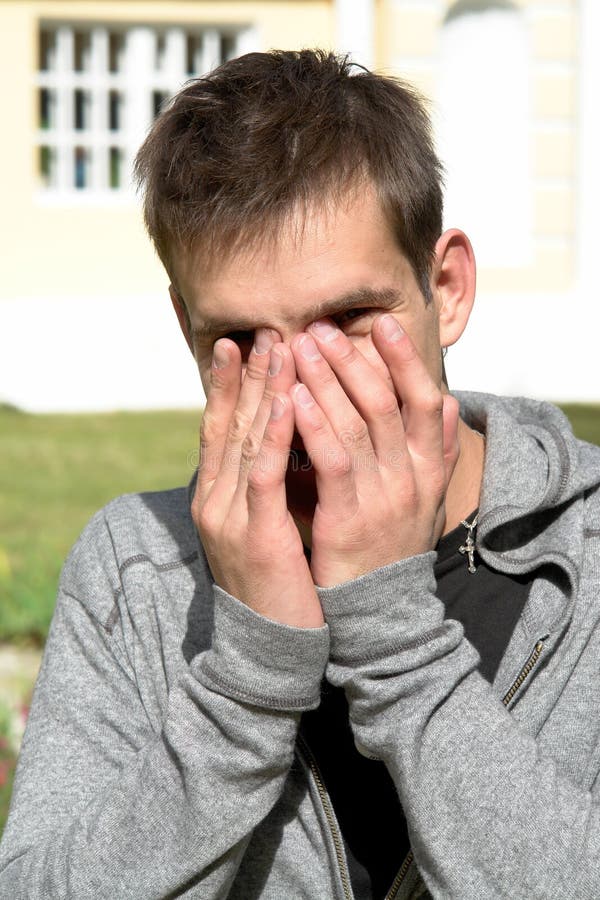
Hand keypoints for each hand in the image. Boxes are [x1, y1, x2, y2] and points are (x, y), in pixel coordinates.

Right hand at [192, 330, 322, 627]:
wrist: (269, 647)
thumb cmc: (277, 581)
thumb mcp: (265, 524)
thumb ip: (269, 483)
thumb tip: (288, 441)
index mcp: (218, 495)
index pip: (221, 427)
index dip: (230, 383)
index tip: (243, 342)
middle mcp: (216, 499)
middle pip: (229, 424)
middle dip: (248, 374)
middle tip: (264, 329)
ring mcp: (230, 517)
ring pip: (243, 441)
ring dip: (261, 391)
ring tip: (277, 347)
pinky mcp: (256, 536)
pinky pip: (264, 476)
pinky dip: (273, 436)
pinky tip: (287, 402)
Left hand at [290, 315, 459, 586]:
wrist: (379, 614)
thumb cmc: (392, 546)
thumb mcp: (426, 499)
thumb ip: (437, 451)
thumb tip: (449, 402)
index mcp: (429, 469)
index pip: (423, 401)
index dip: (403, 361)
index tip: (381, 325)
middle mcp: (411, 479)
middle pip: (384, 405)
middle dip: (352, 360)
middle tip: (319, 328)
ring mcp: (382, 499)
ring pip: (357, 425)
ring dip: (327, 381)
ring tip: (298, 346)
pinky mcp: (349, 519)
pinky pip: (333, 462)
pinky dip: (315, 425)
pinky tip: (293, 397)